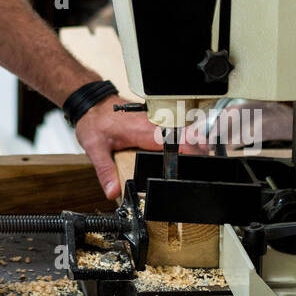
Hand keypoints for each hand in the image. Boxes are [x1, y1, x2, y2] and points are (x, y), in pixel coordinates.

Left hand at [73, 94, 207, 201]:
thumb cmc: (94, 121)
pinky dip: (183, 139)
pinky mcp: (154, 122)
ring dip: (193, 143)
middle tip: (204, 168)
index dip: (191, 150)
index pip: (175, 139)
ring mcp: (154, 121)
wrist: (91, 104)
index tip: (199, 162)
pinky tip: (186, 151)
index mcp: (142, 130)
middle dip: (199, 150)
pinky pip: (174, 130)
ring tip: (201, 161)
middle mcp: (152, 124)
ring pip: (182, 131)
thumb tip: (113, 191)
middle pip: (185, 135)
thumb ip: (105, 171)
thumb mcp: (95, 148)